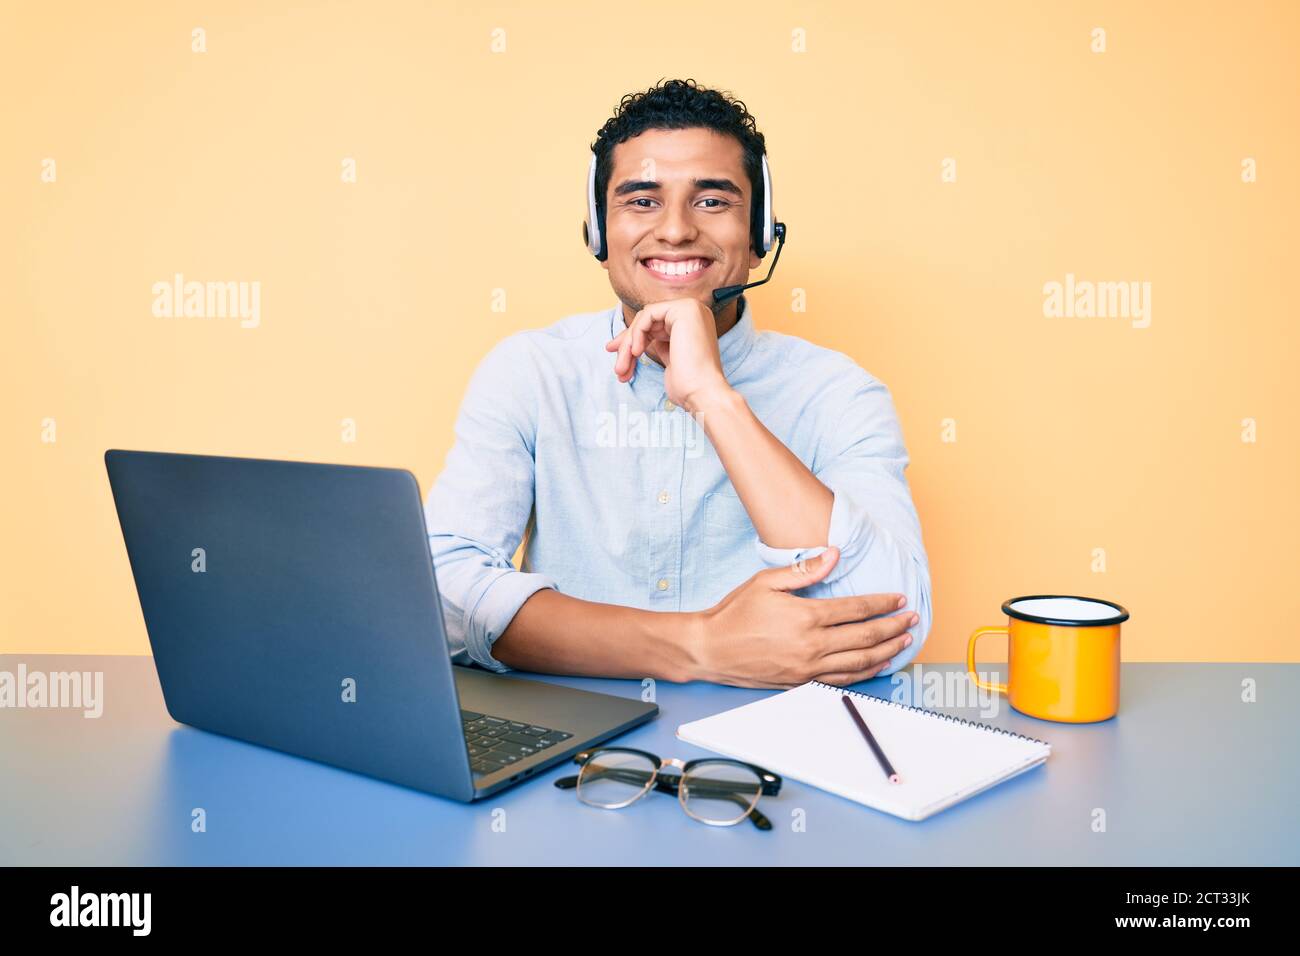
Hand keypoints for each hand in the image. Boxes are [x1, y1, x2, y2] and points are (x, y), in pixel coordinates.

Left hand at [604, 298, 731, 412]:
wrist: (702, 393)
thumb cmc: (688, 386)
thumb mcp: (669, 359)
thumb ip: (657, 344)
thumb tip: (632, 340)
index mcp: (693, 323)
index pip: (655, 325)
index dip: (634, 341)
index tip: (620, 361)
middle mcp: (694, 312)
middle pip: (648, 321)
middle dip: (628, 344)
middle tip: (618, 368)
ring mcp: (690, 309)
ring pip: (645, 319)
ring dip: (629, 343)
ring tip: (622, 368)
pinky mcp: (683, 310)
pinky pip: (647, 315)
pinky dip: (636, 333)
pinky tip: (636, 352)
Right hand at [686, 548, 918, 688]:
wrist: (710, 649)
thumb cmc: (735, 613)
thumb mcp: (766, 581)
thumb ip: (805, 570)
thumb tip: (834, 555)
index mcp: (807, 617)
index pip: (857, 610)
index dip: (882, 604)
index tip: (899, 599)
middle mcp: (812, 646)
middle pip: (866, 637)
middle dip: (893, 626)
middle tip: (912, 619)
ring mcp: (808, 668)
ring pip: (859, 662)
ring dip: (886, 651)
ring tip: (903, 641)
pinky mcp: (801, 682)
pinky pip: (842, 679)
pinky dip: (865, 672)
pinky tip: (877, 664)